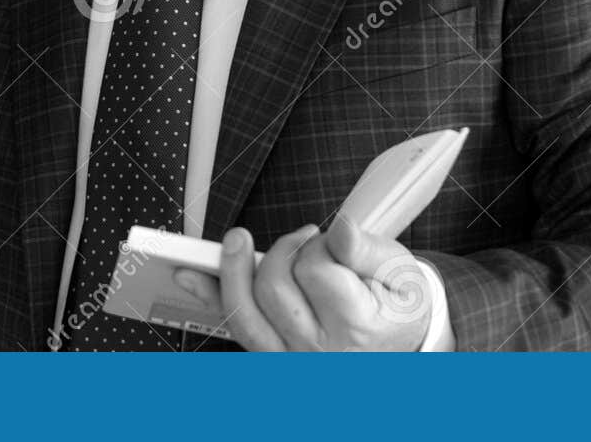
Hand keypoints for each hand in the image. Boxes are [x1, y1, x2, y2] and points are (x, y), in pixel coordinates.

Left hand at [174, 218, 434, 350]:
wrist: (401, 345)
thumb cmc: (397, 305)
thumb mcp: (399, 270)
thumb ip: (366, 248)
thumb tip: (340, 229)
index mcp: (356, 326)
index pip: (316, 269)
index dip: (320, 244)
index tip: (333, 241)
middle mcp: (319, 352)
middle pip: (275, 287)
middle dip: (286, 250)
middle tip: (307, 241)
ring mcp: (291, 360)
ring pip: (245, 313)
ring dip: (234, 269)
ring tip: (236, 240)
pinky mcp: (273, 359)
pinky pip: (235, 329)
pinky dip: (211, 297)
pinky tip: (190, 274)